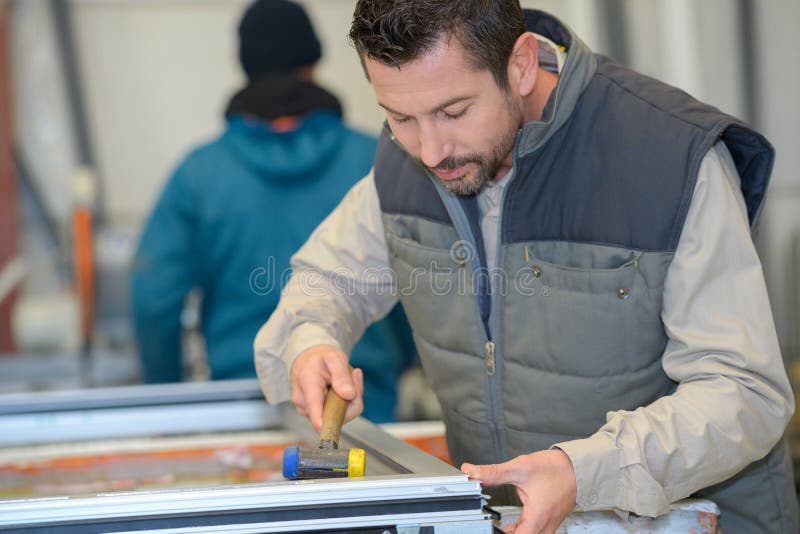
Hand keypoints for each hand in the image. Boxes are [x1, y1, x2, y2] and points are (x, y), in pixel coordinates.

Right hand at [290, 345, 363, 431]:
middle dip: (349, 401)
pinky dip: (341, 405)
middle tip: (353, 378)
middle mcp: (304, 402)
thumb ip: (342, 375)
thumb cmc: (320, 358)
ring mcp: (306, 410)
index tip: (327, 431)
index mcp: (308, 384)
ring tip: (343, 382)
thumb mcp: (335, 358)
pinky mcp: (312, 415)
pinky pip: (332, 416)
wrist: (307, 360)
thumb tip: (349, 395)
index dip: (322, 423)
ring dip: (345, 402)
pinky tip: (339, 390)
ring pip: (334, 416)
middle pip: (332, 415)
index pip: (314, 408)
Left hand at [461, 449, 576, 533]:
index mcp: (538, 517)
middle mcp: (545, 525)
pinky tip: (511, 527)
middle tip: (490, 527)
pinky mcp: (549, 521)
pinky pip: (534, 533)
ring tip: (496, 528)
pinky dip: (521, 531)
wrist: (577, 466)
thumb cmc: (555, 468)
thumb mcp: (520, 468)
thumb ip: (494, 472)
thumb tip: (471, 471)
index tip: (490, 529)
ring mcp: (549, 525)